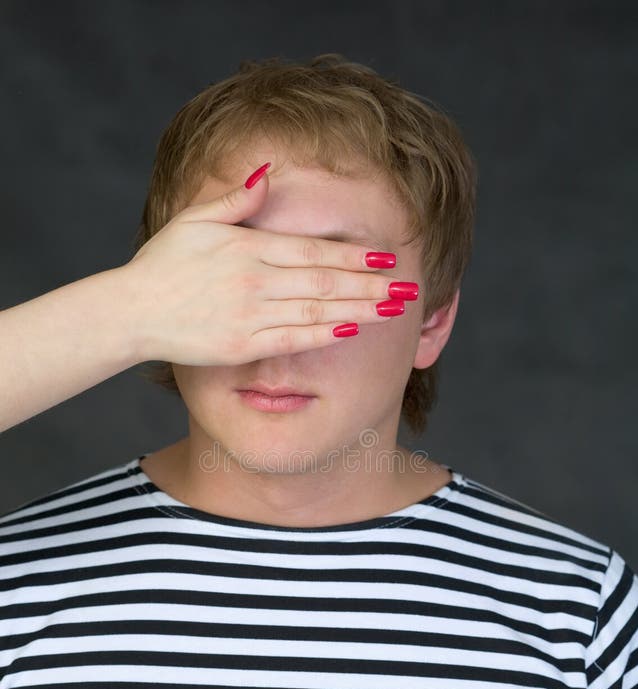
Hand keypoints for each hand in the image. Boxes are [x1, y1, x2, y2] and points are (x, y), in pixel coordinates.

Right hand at [122, 163, 404, 366]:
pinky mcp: (242, 346)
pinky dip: (323, 333)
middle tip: (409, 286)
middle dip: (371, 283)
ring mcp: (249, 314)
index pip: (314, 249)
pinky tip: (352, 330)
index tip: (388, 257)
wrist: (131, 311)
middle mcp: (255, 279)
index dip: (354, 254)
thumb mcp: (193, 219)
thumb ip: (235, 198)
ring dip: (359, 309)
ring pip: (316, 309)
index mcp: (248, 246)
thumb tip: (269, 172)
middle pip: (325, 279)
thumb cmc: (161, 264)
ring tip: (394, 308)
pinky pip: (292, 339)